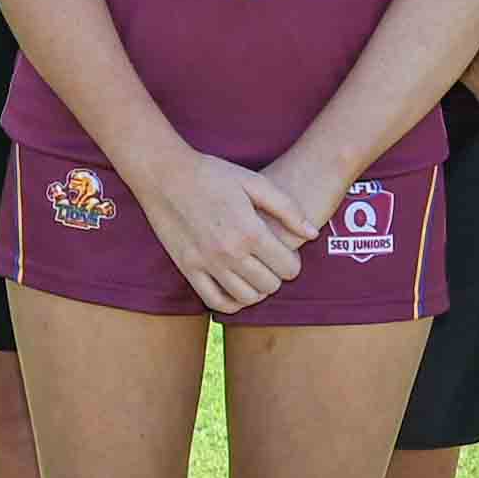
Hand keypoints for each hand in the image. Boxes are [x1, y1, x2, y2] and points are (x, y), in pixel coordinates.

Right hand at [150, 156, 313, 315]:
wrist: (165, 174)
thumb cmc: (213, 174)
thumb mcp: (255, 183)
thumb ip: (288, 209)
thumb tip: (313, 234)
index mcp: (250, 231)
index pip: (289, 268)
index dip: (293, 263)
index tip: (286, 253)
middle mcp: (229, 253)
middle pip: (270, 285)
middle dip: (277, 275)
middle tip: (270, 261)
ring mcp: (206, 264)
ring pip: (246, 297)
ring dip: (257, 289)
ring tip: (254, 272)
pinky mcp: (187, 269)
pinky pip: (214, 301)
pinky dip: (231, 302)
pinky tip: (236, 289)